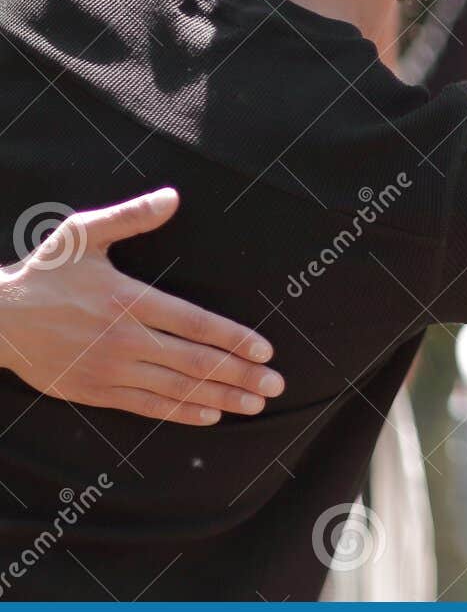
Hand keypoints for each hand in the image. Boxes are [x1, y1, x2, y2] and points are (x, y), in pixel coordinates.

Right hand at [0, 189, 282, 424]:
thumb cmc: (46, 272)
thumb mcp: (82, 233)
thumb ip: (130, 216)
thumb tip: (174, 196)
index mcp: (128, 300)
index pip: (194, 322)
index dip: (233, 338)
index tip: (265, 350)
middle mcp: (124, 339)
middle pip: (194, 361)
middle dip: (240, 375)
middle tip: (276, 385)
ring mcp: (109, 369)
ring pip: (176, 388)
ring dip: (220, 397)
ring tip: (256, 405)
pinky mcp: (95, 391)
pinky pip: (147, 406)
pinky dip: (182, 412)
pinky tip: (212, 415)